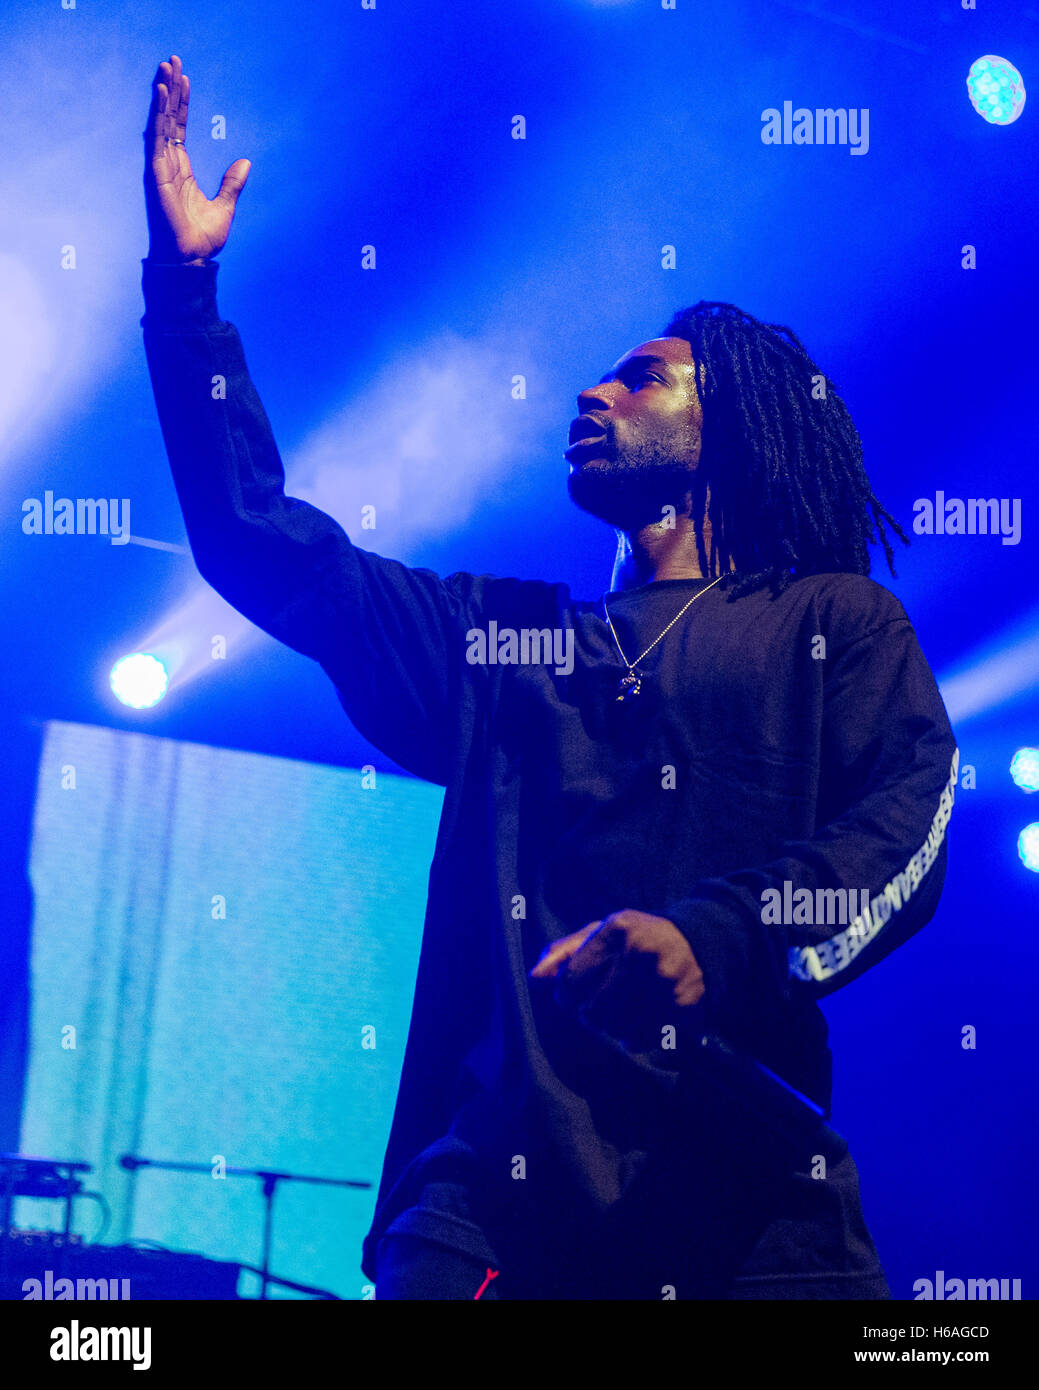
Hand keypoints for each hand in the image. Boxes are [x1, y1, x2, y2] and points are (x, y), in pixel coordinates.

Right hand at [143, 54, 250, 262]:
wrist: (192, 260)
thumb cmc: (202, 239)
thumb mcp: (225, 206)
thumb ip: (233, 183)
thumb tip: (246, 162)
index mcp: (182, 169)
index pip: (180, 128)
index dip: (181, 103)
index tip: (184, 79)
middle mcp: (169, 164)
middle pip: (168, 118)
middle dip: (170, 89)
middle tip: (172, 60)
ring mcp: (161, 167)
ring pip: (161, 121)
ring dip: (163, 93)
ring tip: (166, 66)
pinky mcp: (158, 174)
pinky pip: (157, 137)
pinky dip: (159, 114)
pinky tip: (160, 92)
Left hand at [529, 909, 704, 1050]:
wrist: (698, 941)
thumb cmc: (637, 939)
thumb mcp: (602, 931)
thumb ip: (564, 952)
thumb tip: (533, 977)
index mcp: (617, 929)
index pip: (571, 979)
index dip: (566, 993)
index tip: (573, 993)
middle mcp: (642, 953)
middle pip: (592, 1011)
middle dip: (589, 1013)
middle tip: (600, 1003)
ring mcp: (665, 981)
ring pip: (615, 1029)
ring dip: (611, 1026)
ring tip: (621, 1010)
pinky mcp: (683, 1006)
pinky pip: (640, 1039)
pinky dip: (632, 1038)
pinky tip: (639, 1021)